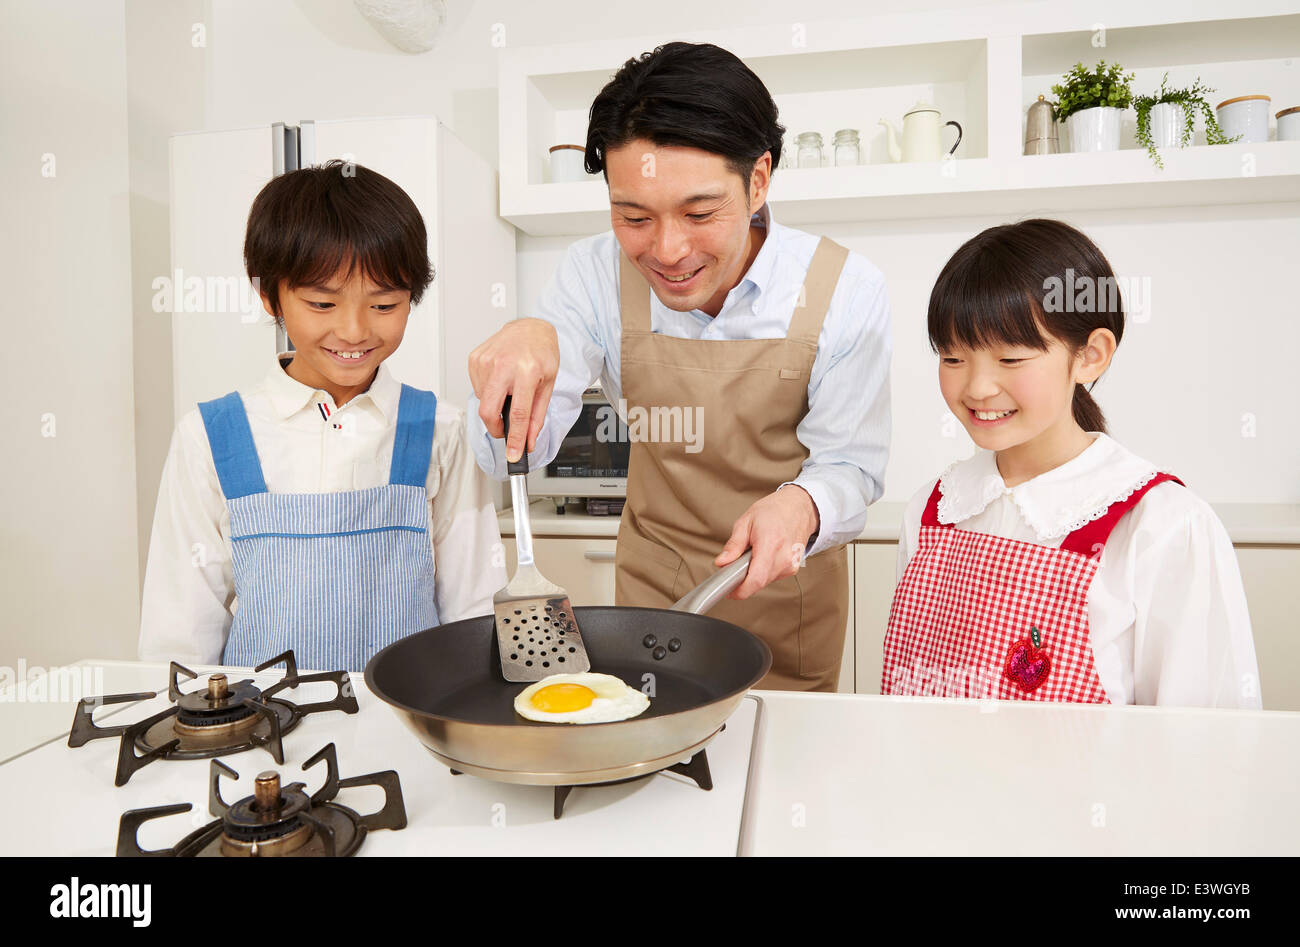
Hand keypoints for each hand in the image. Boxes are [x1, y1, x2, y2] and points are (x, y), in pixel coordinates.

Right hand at [469, 318, 559, 462]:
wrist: (530, 328)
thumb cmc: (542, 353)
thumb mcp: (548, 385)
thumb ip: (537, 417)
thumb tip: (527, 441)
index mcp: (526, 371)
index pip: (517, 414)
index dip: (514, 438)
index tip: (513, 455)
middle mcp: (503, 364)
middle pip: (489, 411)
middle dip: (496, 428)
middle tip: (505, 431)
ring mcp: (486, 361)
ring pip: (483, 401)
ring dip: (496, 404)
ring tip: (510, 388)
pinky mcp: (474, 359)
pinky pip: (478, 388)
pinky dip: (489, 391)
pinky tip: (501, 380)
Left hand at [713, 485, 819, 599]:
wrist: (798, 507)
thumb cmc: (774, 511)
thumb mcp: (746, 522)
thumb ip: (733, 545)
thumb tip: (721, 562)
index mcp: (771, 543)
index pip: (756, 579)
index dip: (740, 590)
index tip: (729, 591)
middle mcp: (784, 557)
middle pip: (758, 583)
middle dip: (743, 580)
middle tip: (736, 565)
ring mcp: (790, 565)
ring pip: (764, 582)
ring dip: (753, 574)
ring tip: (753, 555)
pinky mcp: (792, 569)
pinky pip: (772, 577)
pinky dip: (763, 571)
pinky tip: (763, 557)